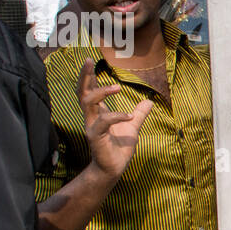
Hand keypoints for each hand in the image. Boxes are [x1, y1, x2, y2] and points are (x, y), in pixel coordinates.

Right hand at [77, 58, 151, 180]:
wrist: (114, 168)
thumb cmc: (119, 149)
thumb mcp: (133, 128)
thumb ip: (139, 114)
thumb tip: (149, 101)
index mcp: (98, 113)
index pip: (88, 90)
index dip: (88, 76)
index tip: (90, 61)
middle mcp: (91, 117)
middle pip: (82, 91)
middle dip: (84, 76)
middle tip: (88, 60)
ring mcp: (91, 126)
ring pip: (88, 102)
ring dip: (101, 92)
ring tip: (118, 87)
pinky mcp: (95, 136)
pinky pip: (103, 121)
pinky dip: (116, 116)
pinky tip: (129, 116)